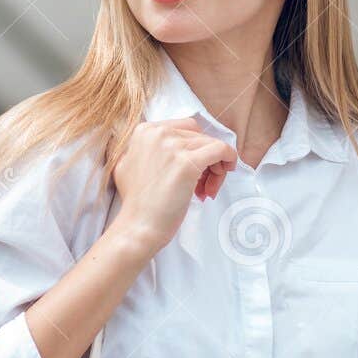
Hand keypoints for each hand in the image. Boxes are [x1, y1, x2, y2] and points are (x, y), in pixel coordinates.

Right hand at [113, 115, 236, 252]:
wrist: (138, 227)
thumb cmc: (137, 204)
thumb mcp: (129, 164)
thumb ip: (146, 149)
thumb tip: (170, 147)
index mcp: (145, 131)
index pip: (184, 130)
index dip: (193, 148)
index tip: (194, 168)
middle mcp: (158, 133)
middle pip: (198, 137)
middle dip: (205, 159)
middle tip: (203, 184)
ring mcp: (173, 146)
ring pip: (210, 144)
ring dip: (214, 167)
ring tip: (206, 189)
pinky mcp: (188, 163)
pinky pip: (221, 150)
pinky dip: (229, 158)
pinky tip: (227, 171)